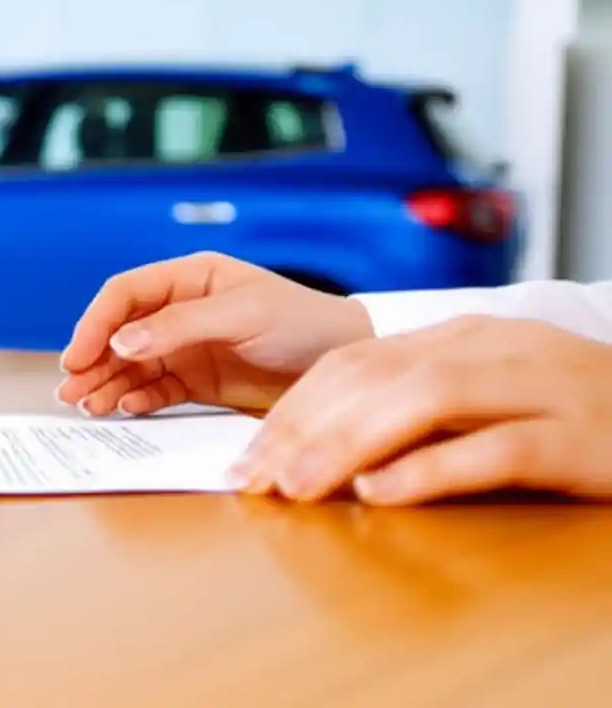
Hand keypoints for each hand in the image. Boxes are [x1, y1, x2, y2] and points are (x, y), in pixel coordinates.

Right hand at [57, 253, 373, 415]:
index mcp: (190, 278)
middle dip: (93, 360)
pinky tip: (126, 409)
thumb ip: (180, 326)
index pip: (126, 294)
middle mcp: (182, 311)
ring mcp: (188, 347)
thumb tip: (121, 341)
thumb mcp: (242, 315)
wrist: (346, 362)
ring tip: (89, 406)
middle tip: (71, 391)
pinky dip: (137, 400)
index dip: (96, 323)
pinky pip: (157, 390)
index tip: (79, 356)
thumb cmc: (302, 323)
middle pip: (120, 333)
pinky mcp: (200, 382)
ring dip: (108, 384)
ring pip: (132, 365)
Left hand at [231, 316, 611, 505]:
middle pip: (373, 377)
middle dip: (300, 429)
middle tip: (252, 478)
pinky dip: (431, 469)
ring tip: (296, 487)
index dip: (291, 409)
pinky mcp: (579, 434)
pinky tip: (382, 492)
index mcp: (462, 335)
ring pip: (423, 401)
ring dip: (346, 444)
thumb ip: (412, 408)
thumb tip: (321, 447)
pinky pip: (495, 447)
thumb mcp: (484, 394)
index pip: (351, 362)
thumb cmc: (570, 412)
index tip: (247, 455)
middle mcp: (492, 347)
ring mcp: (538, 385)